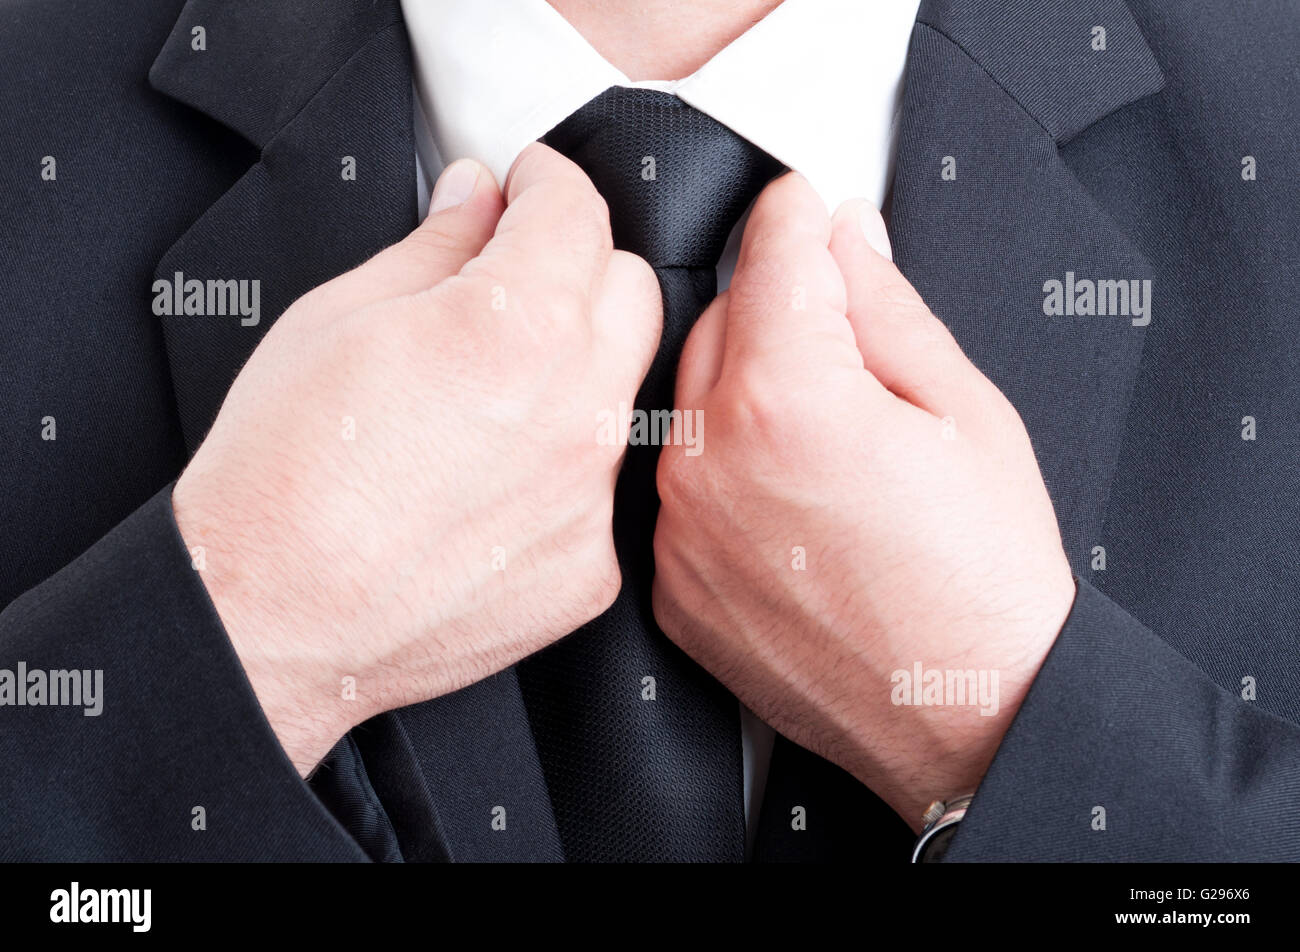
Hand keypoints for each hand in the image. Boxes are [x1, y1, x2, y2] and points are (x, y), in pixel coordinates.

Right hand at [173, 145, 661, 774]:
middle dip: (579, 266)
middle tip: (516, 282)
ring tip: (487, 403)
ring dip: (574, 372)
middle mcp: (577, 410)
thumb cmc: (283, 475)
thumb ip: (435, 247)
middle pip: (631, 291)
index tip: (532, 187)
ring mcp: (591, 497)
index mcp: (519, 327)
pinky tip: (489, 489)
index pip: (578, 212)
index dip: (549, 183)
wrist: (269, 616)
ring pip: (621, 393)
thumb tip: (474, 199)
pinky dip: (559, 473)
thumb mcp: (340, 317)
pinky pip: (599, 490)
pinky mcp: (589, 568)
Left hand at [651, 173, 1075, 829]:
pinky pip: (680, 486)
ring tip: (826, 440)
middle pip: (717, 320)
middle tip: (842, 339)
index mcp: (787, 399)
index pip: (771, 255)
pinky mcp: (672, 585)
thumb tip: (846, 242)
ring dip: (744, 390)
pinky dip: (723, 470)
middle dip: (774, 307)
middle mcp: (708, 460)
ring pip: (689, 403)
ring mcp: (679, 530)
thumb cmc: (982, 580)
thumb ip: (886, 309)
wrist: (968, 714)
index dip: (795, 215)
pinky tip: (791, 502)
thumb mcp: (964, 413)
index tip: (803, 204)